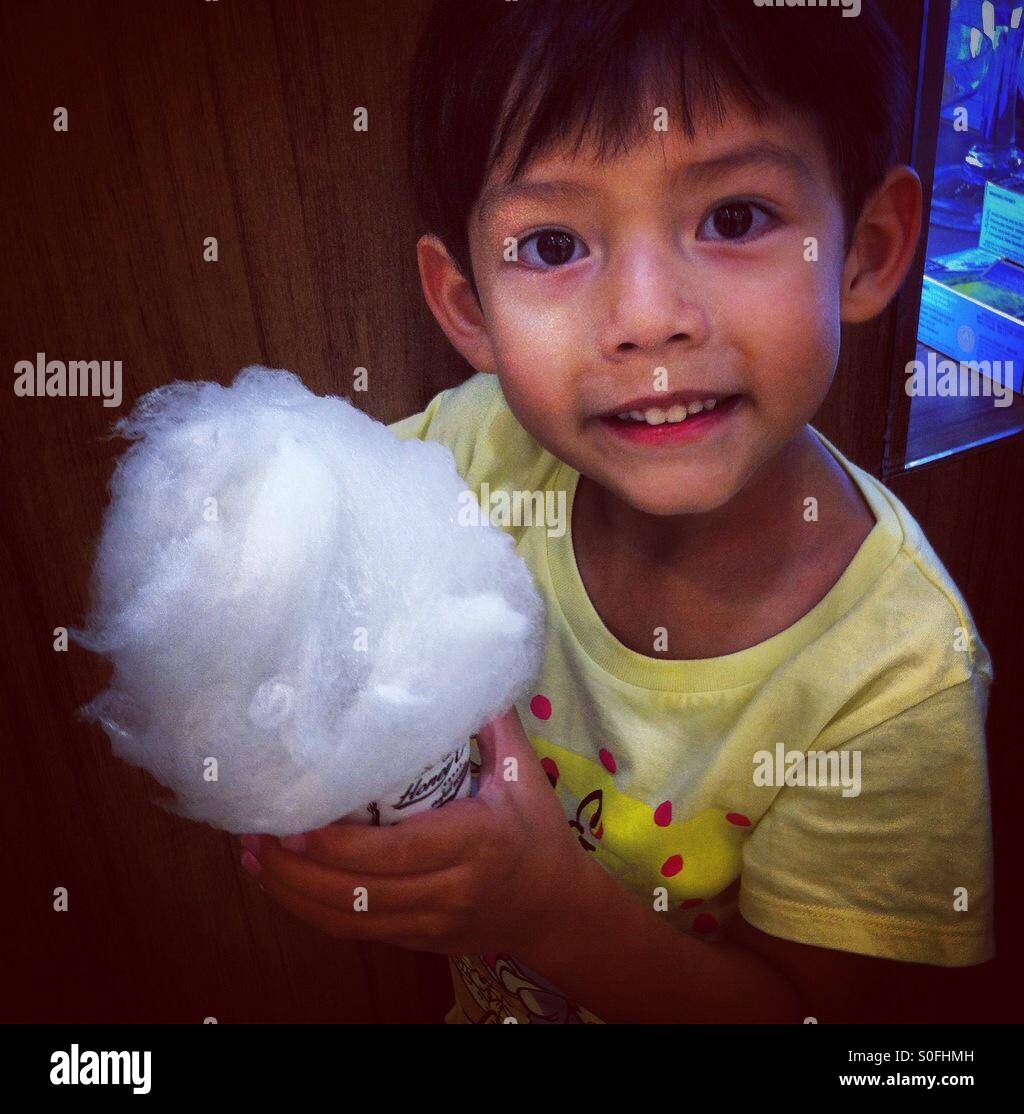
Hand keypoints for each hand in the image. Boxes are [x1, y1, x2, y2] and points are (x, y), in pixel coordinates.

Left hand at [240, 705, 590, 954]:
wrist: (554, 911)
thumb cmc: (538, 834)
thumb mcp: (524, 774)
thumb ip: (493, 723)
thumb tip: (461, 667)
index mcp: (476, 842)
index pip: (397, 853)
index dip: (340, 846)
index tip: (296, 824)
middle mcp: (450, 889)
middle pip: (360, 892)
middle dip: (298, 869)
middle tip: (254, 833)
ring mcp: (431, 923)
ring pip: (349, 920)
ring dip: (293, 893)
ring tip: (252, 858)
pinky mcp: (417, 941)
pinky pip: (356, 933)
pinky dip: (312, 912)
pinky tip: (281, 886)